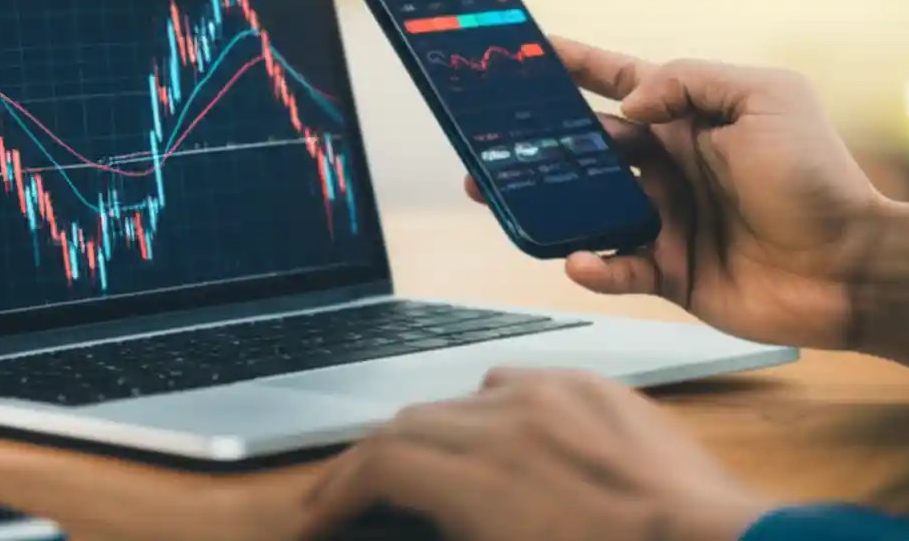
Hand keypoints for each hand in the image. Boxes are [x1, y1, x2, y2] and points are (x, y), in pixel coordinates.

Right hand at [299, 369, 770, 540]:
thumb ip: (446, 532)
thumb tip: (405, 524)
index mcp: (482, 478)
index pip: (377, 465)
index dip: (333, 493)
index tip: (313, 521)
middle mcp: (507, 421)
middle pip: (407, 425)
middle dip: (372, 466)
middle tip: (356, 501)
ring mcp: (553, 395)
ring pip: (458, 398)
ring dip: (431, 436)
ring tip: (429, 473)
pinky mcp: (595, 387)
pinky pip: (518, 382)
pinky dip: (491, 410)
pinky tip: (500, 437)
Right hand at [467, 38, 908, 357]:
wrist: (848, 267)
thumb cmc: (816, 178)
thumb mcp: (766, 99)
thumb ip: (693, 82)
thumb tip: (629, 105)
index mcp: (687, 121)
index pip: (617, 83)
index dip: (573, 65)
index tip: (527, 49)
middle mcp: (667, 167)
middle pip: (585, 148)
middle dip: (535, 141)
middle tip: (488, 140)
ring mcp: (663, 220)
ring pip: (585, 208)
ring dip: (541, 203)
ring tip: (498, 198)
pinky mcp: (667, 271)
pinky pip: (614, 267)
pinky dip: (591, 266)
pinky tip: (578, 260)